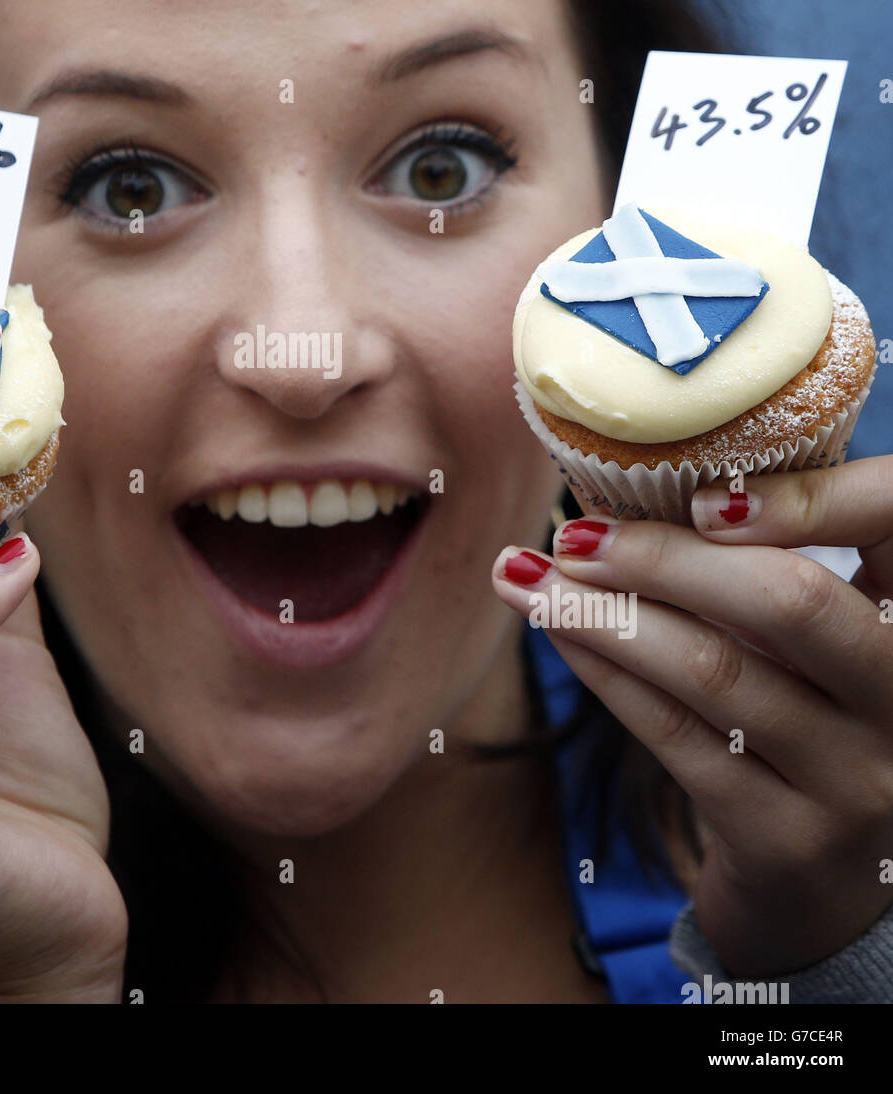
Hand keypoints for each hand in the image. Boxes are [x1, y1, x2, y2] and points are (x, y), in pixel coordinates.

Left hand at [492, 457, 892, 979]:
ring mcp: (856, 782)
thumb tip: (646, 487)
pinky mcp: (785, 841)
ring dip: (602, 613)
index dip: (809, 497)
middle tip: (574, 535)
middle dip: (664, 558)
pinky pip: (673, 733)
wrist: (833, 896)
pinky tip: (555, 632)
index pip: (892, 522)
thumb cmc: (811, 728)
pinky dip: (603, 670)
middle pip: (790, 602)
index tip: (704, 494)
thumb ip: (778, 568)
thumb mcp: (823, 645)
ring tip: (526, 577)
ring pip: (713, 670)